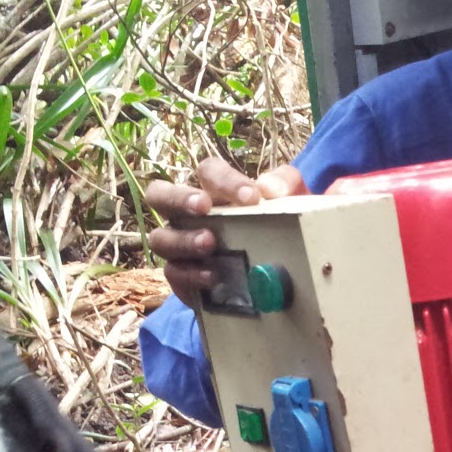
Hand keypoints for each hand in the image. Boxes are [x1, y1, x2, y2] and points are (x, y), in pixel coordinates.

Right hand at [145, 157, 305, 305]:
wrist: (274, 279)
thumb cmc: (278, 230)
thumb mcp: (292, 203)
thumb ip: (287, 185)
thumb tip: (271, 187)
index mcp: (214, 190)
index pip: (208, 171)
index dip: (225, 180)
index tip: (251, 197)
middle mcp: (187, 214)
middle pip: (159, 194)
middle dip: (179, 198)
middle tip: (204, 206)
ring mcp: (179, 245)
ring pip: (160, 237)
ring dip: (183, 239)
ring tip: (209, 243)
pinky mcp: (181, 276)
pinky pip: (173, 272)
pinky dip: (191, 274)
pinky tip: (212, 276)